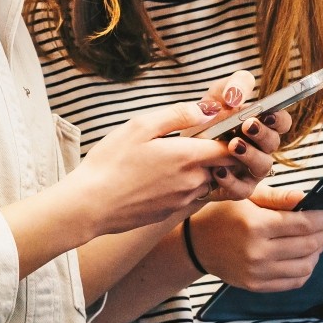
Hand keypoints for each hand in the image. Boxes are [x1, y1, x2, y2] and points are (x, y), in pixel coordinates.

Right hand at [71, 102, 236, 234]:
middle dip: (216, 152)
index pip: (231, 149)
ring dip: (199, 170)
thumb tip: (206, 109)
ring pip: (205, 181)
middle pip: (221, 166)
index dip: (232, 137)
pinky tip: (159, 176)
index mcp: (188, 157)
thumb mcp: (141, 126)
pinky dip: (183, 184)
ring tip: (174, 157)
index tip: (223, 128)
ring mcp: (182, 200)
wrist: (91, 205)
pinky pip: (188, 195)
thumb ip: (178, 115)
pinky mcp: (170, 212)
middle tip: (195, 138)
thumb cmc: (111, 162)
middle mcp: (192, 181)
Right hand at [186, 184, 322, 291]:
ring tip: (321, 239)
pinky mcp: (256, 286)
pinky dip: (306, 269)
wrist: (197, 244)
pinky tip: (307, 256)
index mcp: (257, 226)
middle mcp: (258, 252)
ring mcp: (257, 273)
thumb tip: (306, 198)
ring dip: (319, 252)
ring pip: (305, 266)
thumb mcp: (247, 197)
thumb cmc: (223, 213)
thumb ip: (278, 198)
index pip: (304, 224)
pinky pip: (293, 282)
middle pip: (308, 246)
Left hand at [194, 71, 295, 183]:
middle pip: (274, 143)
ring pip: (263, 166)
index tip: (267, 113)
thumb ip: (232, 86)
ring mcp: (251, 170)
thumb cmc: (206, 120)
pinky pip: (242, 189)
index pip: (282, 122)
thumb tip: (237, 95)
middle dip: (263, 134)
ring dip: (250, 155)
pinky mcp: (237, 188)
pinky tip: (217, 169)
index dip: (279, 118)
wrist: (181, 149)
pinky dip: (231, 180)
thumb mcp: (216, 96)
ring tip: (232, 145)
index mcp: (261, 125)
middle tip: (247, 125)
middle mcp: (261, 148)